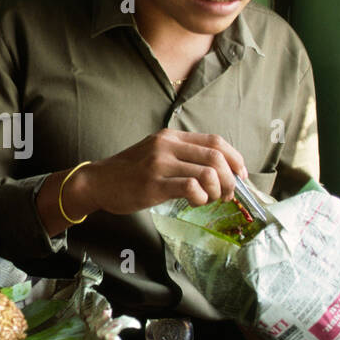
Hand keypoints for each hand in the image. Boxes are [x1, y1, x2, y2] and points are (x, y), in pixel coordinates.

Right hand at [72, 128, 248, 215]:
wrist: (97, 182)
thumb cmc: (130, 173)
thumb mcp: (157, 154)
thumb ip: (183, 157)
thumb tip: (219, 172)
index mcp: (171, 137)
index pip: (216, 141)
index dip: (235, 158)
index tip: (241, 175)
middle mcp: (167, 145)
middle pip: (216, 157)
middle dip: (230, 180)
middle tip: (227, 196)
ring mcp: (160, 164)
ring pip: (208, 173)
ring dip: (216, 191)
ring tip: (208, 200)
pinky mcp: (153, 184)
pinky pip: (191, 187)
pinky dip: (200, 198)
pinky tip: (193, 202)